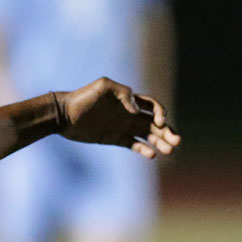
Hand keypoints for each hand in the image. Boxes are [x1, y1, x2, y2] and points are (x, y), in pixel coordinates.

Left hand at [56, 78, 180, 159]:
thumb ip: (123, 92)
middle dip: (167, 131)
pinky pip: (134, 145)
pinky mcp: (114, 138)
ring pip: (147, 135)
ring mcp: (122, 126)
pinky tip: (152, 155)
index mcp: (129, 100)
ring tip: (170, 150)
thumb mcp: (103, 86)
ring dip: (160, 142)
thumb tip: (137, 111)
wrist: (64, 115)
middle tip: (177, 141)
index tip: (160, 122)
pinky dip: (144, 150)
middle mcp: (129, 113)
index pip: (152, 106)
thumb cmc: (82, 97)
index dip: (160, 112)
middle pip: (154, 123)